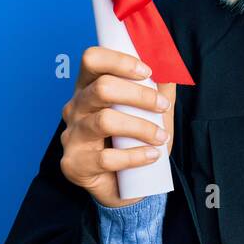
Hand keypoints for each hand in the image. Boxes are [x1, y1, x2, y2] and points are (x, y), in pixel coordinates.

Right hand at [58, 46, 175, 208]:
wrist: (121, 183)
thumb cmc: (132, 139)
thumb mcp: (149, 110)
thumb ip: (158, 88)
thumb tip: (172, 67)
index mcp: (88, 87)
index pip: (92, 59)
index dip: (119, 60)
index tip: (147, 72)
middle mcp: (75, 108)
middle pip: (102, 88)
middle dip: (140, 96)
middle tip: (162, 107)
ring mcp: (71, 136)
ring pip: (105, 121)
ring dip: (141, 127)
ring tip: (161, 137)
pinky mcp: (74, 164)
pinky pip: (106, 158)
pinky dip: (136, 156)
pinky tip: (151, 155)